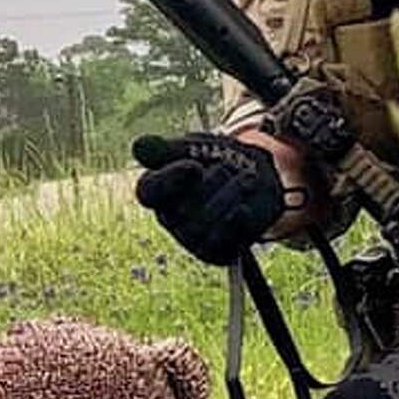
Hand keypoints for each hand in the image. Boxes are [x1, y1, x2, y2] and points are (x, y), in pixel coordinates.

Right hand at [133, 132, 287, 265]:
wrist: (259, 175)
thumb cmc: (219, 158)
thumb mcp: (195, 146)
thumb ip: (168, 149)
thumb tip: (138, 146)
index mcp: (158, 189)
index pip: (148, 192)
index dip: (170, 180)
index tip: (195, 166)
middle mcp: (169, 217)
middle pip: (182, 209)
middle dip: (213, 181)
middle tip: (229, 167)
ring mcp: (190, 238)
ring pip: (203, 226)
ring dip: (230, 196)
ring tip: (245, 179)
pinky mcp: (215, 252)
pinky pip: (221, 243)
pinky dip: (237, 221)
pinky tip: (244, 207)